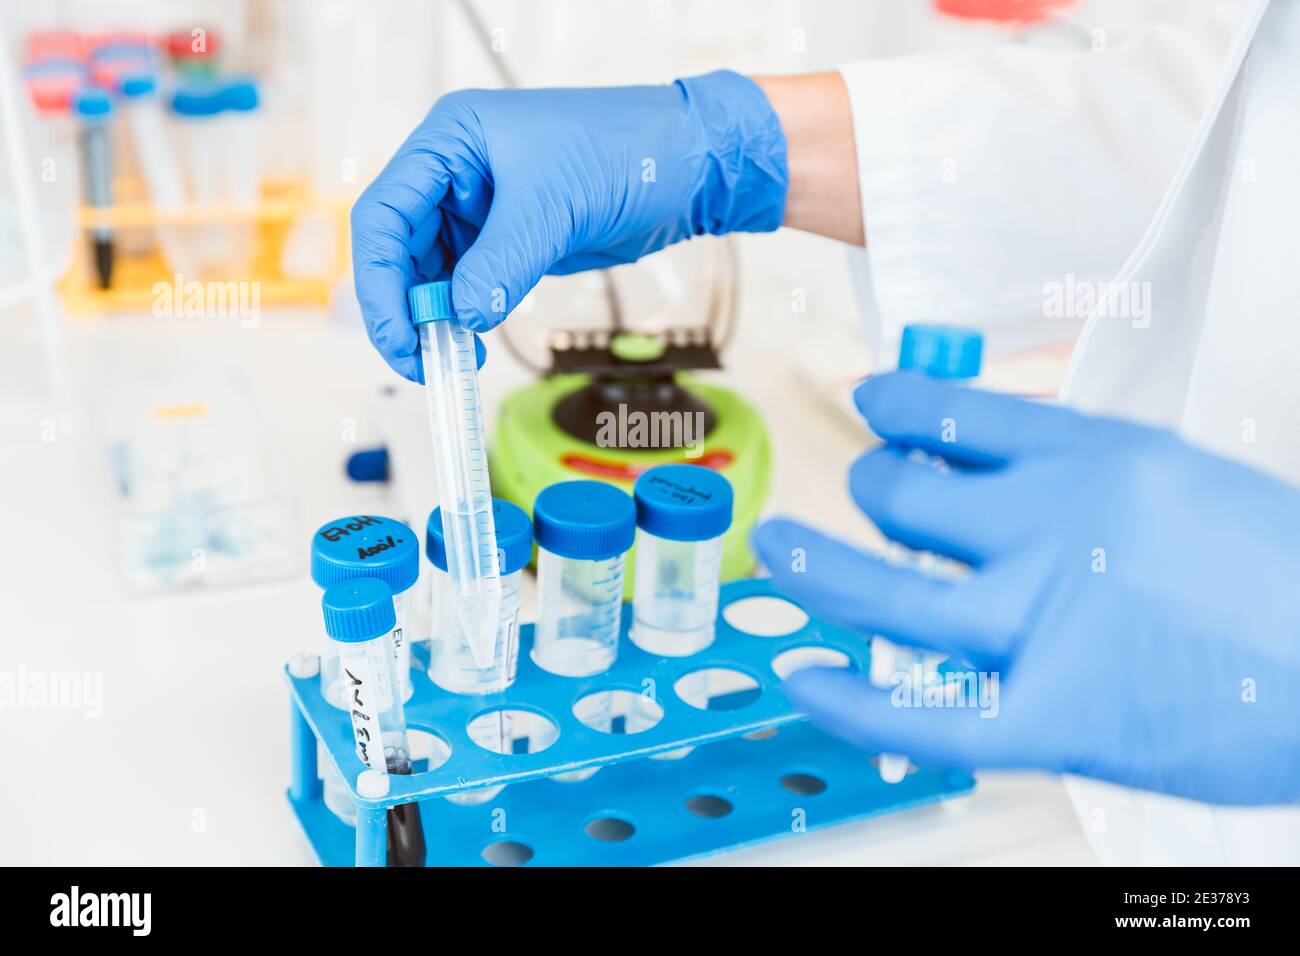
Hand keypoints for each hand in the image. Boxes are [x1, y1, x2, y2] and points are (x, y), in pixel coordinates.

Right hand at [351, 71, 786, 379]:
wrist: (687, 166)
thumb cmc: (625, 151)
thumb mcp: (553, 207)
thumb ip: (499, 264)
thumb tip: (461, 317)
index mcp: (449, 141)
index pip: (383, 214)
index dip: (379, 281)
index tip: (398, 334)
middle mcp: (454, 173)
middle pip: (398, 249)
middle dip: (404, 307)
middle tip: (421, 362)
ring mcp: (479, 210)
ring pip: (430, 273)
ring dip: (433, 319)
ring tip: (450, 359)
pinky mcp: (507, 240)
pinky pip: (467, 285)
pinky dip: (464, 316)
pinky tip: (472, 343)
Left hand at [753, 370, 1299, 805]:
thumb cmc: (1284, 580)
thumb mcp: (1190, 486)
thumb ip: (1091, 482)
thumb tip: (1007, 475)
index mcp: (1099, 459)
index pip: (959, 413)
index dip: (899, 407)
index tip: (871, 403)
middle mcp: (1055, 526)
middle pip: (906, 497)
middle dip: (874, 490)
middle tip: (869, 496)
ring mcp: (1046, 622)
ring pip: (888, 590)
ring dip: (818, 567)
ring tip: (781, 550)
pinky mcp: (1054, 716)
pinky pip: (920, 712)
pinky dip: (850, 700)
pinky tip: (801, 677)